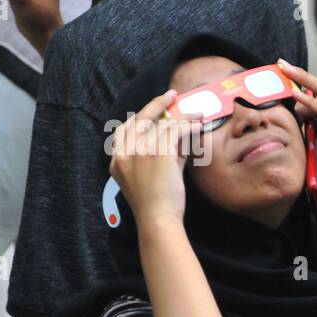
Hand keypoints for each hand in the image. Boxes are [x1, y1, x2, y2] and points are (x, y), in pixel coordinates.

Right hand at [108, 90, 188, 226]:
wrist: (157, 220)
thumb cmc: (158, 204)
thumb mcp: (154, 175)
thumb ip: (162, 155)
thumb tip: (180, 138)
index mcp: (117, 159)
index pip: (125, 129)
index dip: (141, 115)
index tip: (154, 108)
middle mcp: (124, 152)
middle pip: (139, 119)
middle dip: (157, 104)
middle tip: (171, 95)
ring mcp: (139, 151)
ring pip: (162, 124)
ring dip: (182, 117)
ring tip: (197, 115)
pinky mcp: (158, 153)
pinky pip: (176, 131)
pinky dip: (189, 126)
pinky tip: (199, 125)